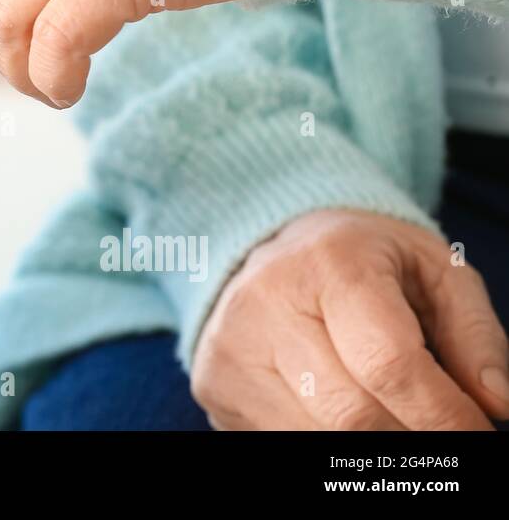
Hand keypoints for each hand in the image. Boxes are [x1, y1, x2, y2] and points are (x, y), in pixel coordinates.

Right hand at [192, 210, 508, 429]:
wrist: (269, 243)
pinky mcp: (214, 384)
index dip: (443, 415)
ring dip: (371, 450)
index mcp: (329, 262)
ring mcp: (232, 348)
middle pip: (351, 414)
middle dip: (411, 438)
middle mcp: (267, 302)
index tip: (476, 434)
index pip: (389, 363)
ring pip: (316, 438)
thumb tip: (496, 405)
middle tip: (441, 435)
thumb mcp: (431, 270)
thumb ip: (473, 334)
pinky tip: (346, 418)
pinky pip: (282, 442)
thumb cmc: (363, 260)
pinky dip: (327, 445)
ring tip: (397, 422)